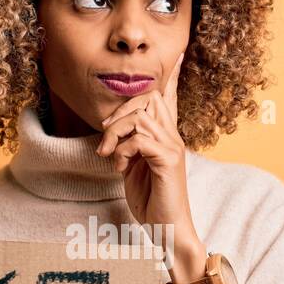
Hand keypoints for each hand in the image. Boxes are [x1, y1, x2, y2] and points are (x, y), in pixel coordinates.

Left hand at [96, 52, 206, 283]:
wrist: (168, 230)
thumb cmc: (152, 201)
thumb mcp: (134, 168)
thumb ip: (129, 147)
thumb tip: (115, 134)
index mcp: (166, 136)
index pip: (169, 98)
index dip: (172, 76)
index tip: (178, 54)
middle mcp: (173, 136)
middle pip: (148, 98)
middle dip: (120, 110)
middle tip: (105, 134)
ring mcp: (172, 147)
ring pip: (140, 117)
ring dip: (115, 133)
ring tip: (108, 154)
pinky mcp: (167, 161)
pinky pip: (140, 139)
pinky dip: (122, 150)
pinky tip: (119, 167)